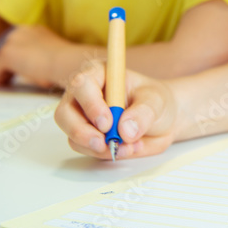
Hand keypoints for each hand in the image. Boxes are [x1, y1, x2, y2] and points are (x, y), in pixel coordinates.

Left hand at [0, 24, 88, 89]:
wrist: (67, 62)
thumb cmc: (65, 63)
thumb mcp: (51, 56)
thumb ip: (39, 58)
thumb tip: (32, 72)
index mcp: (35, 31)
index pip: (18, 43)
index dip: (16, 57)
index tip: (15, 69)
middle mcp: (22, 32)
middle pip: (7, 49)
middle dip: (6, 64)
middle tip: (7, 79)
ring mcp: (13, 41)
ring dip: (0, 71)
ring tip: (2, 83)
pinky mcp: (7, 53)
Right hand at [54, 61, 176, 160]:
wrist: (162, 120)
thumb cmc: (155, 101)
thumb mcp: (156, 101)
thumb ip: (143, 113)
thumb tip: (125, 130)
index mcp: (99, 74)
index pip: (81, 85)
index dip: (91, 105)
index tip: (107, 123)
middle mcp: (85, 95)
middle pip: (64, 113)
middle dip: (82, 132)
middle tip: (105, 143)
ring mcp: (83, 118)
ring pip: (72, 135)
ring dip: (98, 147)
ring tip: (128, 147)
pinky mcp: (87, 137)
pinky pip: (85, 149)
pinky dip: (105, 154)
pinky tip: (127, 149)